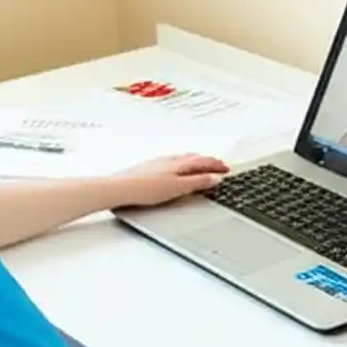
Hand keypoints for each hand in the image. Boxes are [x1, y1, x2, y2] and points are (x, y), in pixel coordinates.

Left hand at [114, 154, 229, 207]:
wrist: (120, 188)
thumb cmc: (146, 188)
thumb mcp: (178, 188)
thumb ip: (197, 182)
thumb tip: (214, 178)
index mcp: (180, 163)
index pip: (204, 161)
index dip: (217, 165)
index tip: (227, 169)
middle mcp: (171, 159)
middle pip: (195, 157)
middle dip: (209, 161)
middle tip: (219, 166)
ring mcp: (159, 163)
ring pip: (183, 159)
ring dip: (196, 162)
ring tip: (202, 167)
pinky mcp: (150, 168)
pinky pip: (173, 163)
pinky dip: (183, 165)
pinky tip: (178, 172)